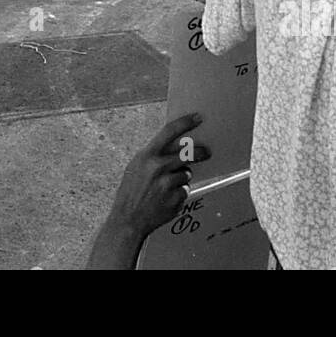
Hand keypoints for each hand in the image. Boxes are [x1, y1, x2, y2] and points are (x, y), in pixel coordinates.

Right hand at [106, 113, 209, 240]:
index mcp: (147, 155)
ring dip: (181, 178)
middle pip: (188, 154)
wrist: (129, 219)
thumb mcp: (137, 166)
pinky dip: (179, 193)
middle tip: (207, 153)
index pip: (169, 131)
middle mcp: (158, 167)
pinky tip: (166, 198)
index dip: (185, 122)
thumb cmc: (131, 191)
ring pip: (186, 174)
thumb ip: (155, 155)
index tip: (198, 117)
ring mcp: (168, 184)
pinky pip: (185, 190)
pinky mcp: (176, 199)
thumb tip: (176, 146)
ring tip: (166, 187)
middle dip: (200, 153)